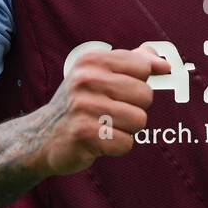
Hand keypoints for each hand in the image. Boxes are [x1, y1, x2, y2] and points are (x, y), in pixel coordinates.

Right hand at [38, 46, 171, 175]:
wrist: (43, 135)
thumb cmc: (82, 102)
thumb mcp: (101, 74)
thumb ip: (134, 62)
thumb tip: (164, 64)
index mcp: (93, 60)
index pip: (143, 67)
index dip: (139, 83)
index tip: (122, 91)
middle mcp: (86, 79)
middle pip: (146, 95)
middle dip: (135, 108)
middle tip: (111, 112)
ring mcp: (83, 106)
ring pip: (139, 120)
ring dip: (127, 129)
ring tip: (105, 126)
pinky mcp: (84, 133)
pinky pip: (126, 143)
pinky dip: (117, 146)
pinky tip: (99, 140)